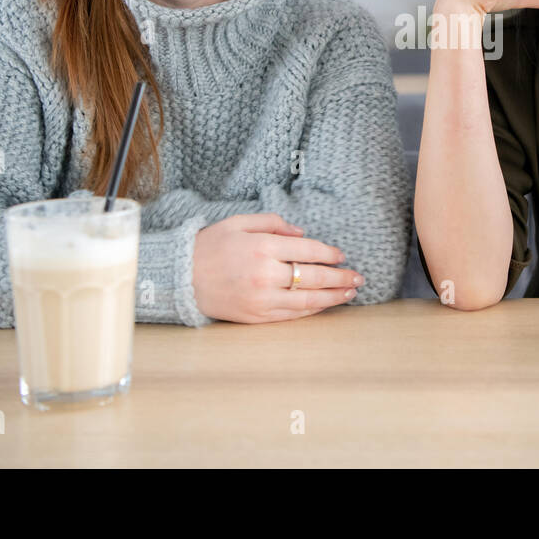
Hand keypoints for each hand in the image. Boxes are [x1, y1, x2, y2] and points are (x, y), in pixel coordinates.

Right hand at [191, 213, 364, 322]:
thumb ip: (273, 223)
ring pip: (307, 299)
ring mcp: (261, 298)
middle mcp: (264, 274)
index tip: (341, 255)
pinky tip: (326, 304)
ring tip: (351, 293)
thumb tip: (302, 233)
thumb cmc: (210, 246)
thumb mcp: (239, 222)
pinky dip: (312, 310)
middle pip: (313, 277)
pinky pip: (292, 314)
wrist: (180, 278)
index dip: (329, 253)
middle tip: (358, 278)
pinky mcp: (256, 316)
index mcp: (261, 247)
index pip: (307, 250)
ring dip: (333, 297)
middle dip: (340, 278)